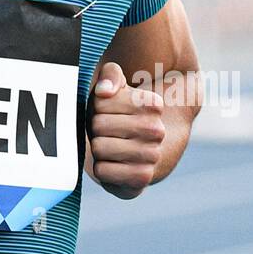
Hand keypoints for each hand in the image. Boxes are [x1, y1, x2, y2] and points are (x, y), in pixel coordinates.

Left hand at [87, 61, 164, 199]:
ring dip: (97, 147)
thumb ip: (110, 75)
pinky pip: (102, 171)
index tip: (108, 111)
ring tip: (108, 145)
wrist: (138, 152)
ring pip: (99, 147)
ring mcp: (152, 156)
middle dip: (95, 128)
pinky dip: (100, 168)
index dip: (96, 107)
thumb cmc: (118, 115)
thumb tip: (105, 90)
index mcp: (152, 104)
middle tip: (106, 131)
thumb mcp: (115, 88)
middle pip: (98, 125)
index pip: (101, 101)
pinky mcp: (142, 178)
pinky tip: (111, 163)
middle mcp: (157, 130)